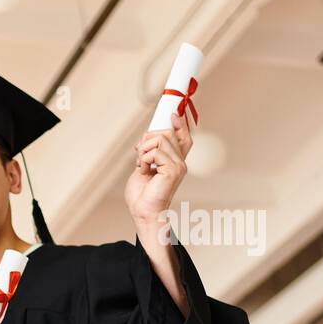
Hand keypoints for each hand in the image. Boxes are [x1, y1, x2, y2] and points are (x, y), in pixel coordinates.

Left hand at [125, 110, 189, 226]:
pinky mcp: (173, 170)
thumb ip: (150, 152)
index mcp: (174, 161)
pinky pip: (155, 151)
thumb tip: (149, 135)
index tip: (174, 112)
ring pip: (161, 139)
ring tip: (141, 165)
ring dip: (144, 150)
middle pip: (167, 133)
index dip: (180, 123)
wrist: (143, 211)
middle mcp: (180, 162)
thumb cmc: (142, 194)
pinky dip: (144, 159)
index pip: (183, 137)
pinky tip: (144, 170)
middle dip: (148, 138)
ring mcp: (178, 165)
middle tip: (139, 153)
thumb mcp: (144, 166)